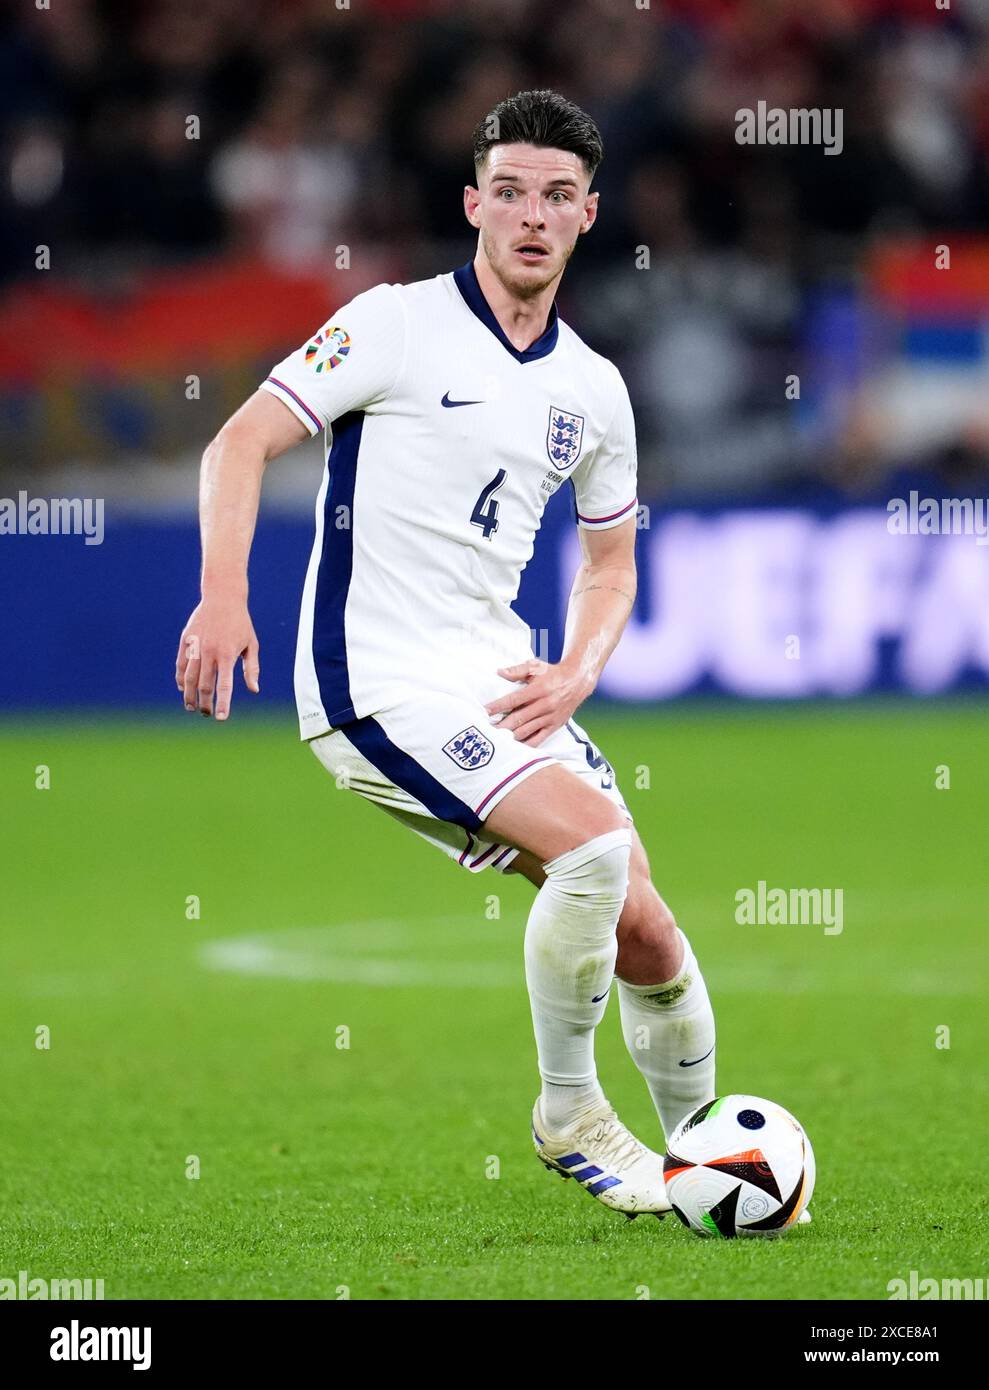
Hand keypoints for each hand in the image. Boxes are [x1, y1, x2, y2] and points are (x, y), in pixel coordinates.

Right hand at [175, 595, 259, 719]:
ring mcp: (195, 646)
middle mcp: (209, 652)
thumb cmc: (240, 623)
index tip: (220, 718)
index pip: (224, 686)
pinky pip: (180, 664)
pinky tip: (182, 688)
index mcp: (227, 655)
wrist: (222, 597)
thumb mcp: (251, 644)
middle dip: (204, 703)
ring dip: (188, 695)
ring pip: (188, 677)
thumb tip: (253, 690)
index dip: (222, 704)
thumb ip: (251, 668)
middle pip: (203, 686)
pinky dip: (180, 678)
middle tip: (206, 714)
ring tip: (190, 706)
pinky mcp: (186, 640)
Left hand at [483, 658, 592, 745]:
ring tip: (496, 739)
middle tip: (486, 730)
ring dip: (509, 736)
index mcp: (538, 690)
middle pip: (518, 719)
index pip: (514, 700)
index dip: (498, 706)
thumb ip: (517, 670)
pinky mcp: (554, 727)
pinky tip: (514, 747)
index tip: (485, 711)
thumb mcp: (536, 666)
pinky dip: (525, 745)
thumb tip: (500, 672)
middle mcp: (544, 705)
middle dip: (501, 725)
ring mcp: (549, 718)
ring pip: (525, 731)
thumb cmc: (552, 673)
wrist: (577, 682)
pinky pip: (538, 740)